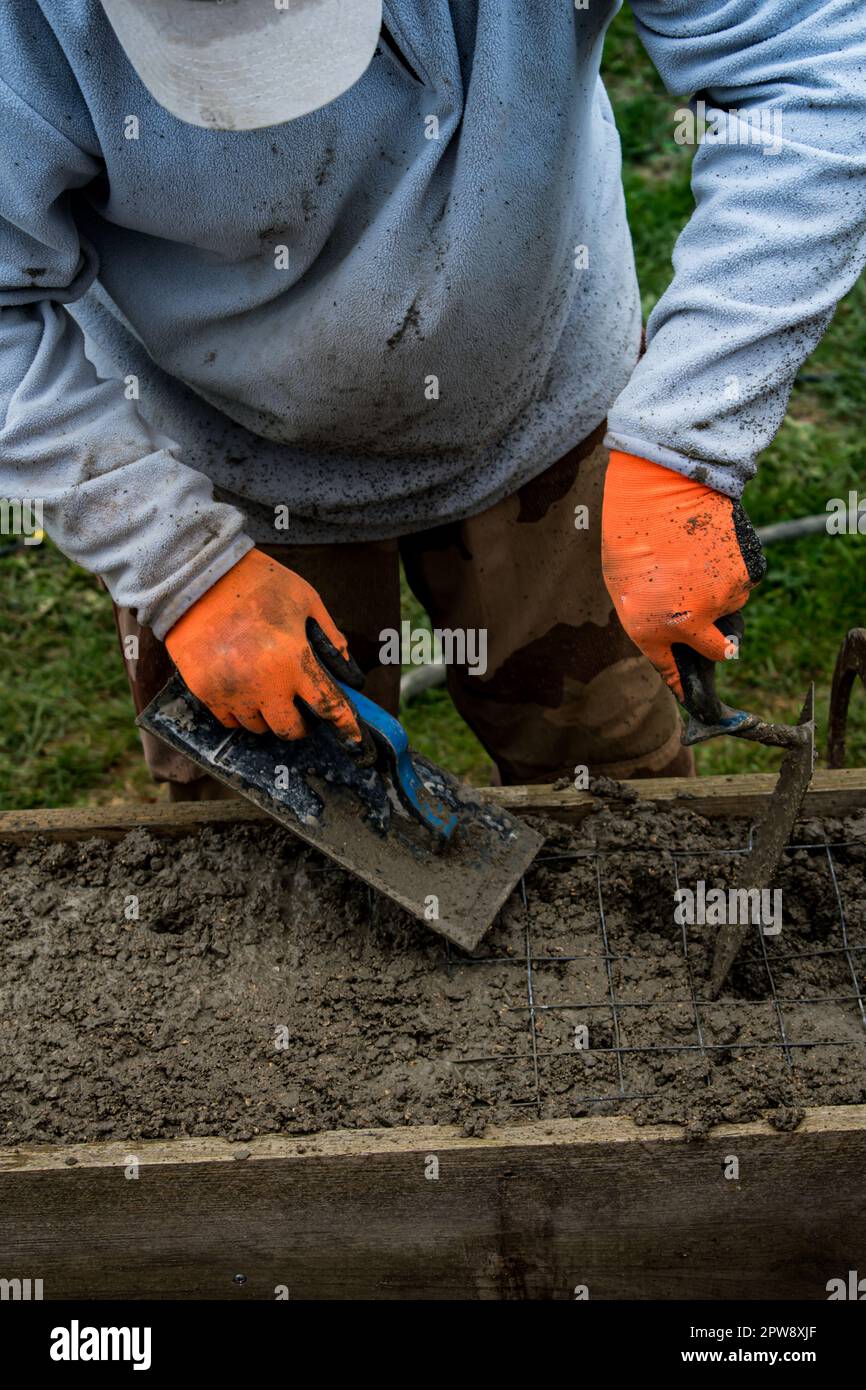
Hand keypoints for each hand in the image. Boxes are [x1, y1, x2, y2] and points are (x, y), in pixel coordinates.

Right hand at [165, 548, 362, 742]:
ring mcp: (231, 690)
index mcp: (293, 660)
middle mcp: (263, 683)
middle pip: (290, 729)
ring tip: (268, 691)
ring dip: (268, 715)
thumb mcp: (305, 599)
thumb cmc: (258, 581)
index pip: (328, 706)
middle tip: (300, 706)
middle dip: (301, 723)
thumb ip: (329, 633)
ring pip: (258, 727)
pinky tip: (244, 690)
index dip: (345, 725)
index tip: (353, 737)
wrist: (197, 574)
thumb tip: (347, 666)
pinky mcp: (204, 690)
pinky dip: (240, 712)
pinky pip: (228, 720)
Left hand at [601, 450, 765, 704]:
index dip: (681, 683)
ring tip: (696, 558)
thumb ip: (648, 613)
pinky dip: (731, 569)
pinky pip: (743, 580)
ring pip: (731, 606)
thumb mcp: (623, 584)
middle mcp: (690, 622)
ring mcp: (722, 599)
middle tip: (710, 624)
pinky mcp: (746, 574)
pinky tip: (711, 545)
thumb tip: (672, 629)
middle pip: (720, 650)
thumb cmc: (631, 533)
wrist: (658, 489)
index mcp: (649, 629)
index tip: (688, 692)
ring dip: (719, 592)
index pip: (670, 670)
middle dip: (717, 644)